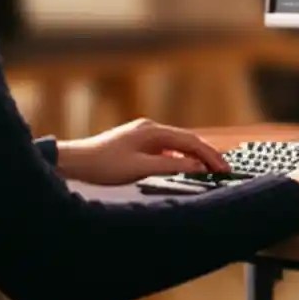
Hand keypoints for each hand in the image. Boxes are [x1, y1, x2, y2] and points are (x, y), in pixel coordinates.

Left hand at [56, 118, 228, 185]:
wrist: (74, 161)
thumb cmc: (103, 165)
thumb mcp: (140, 168)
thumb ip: (171, 166)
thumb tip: (197, 166)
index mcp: (154, 131)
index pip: (191, 142)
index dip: (210, 156)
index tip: (224, 169)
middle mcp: (151, 129)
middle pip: (187, 141)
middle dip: (206, 155)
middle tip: (222, 170)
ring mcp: (144, 135)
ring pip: (177, 145)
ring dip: (193, 157)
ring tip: (208, 170)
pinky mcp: (137, 143)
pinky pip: (166, 149)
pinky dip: (179, 158)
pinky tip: (182, 167)